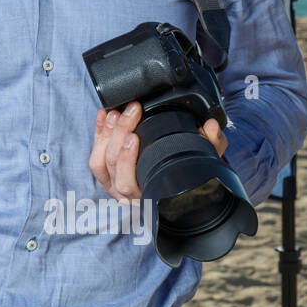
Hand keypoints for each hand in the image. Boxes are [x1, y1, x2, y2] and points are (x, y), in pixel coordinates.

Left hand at [89, 102, 228, 203]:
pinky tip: (104, 115)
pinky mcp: (106, 174)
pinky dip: (98, 134)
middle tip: (131, 111)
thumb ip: (212, 143)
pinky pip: (94, 155)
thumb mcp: (207, 159)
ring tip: (117, 114)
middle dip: (119, 134)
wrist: (183, 180)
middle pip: (113, 166)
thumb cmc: (191, 171)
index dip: (128, 160)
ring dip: (106, 135)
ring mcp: (114, 185)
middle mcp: (129, 194)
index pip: (130, 183)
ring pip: (99, 162)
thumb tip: (211, 126)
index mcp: (150, 195)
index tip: (134, 136)